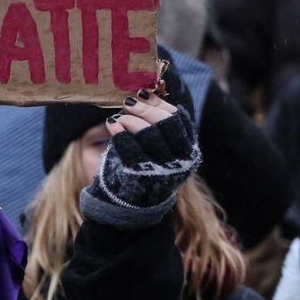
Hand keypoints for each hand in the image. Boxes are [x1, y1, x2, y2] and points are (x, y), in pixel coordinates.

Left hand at [82, 90, 200, 228]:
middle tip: (128, 102)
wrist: (128, 205)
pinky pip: (132, 151)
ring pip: (151, 135)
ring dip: (132, 120)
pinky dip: (121, 134)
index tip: (144, 94)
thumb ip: (155, 126)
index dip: (161, 104)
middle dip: (146, 109)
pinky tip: (113, 124)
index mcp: (187, 151)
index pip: (179, 120)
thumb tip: (145, 95)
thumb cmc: (141, 169)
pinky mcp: (142, 179)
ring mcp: (163, 171)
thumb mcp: (154, 148)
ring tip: (118, 116)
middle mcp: (180, 161)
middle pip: (166, 124)